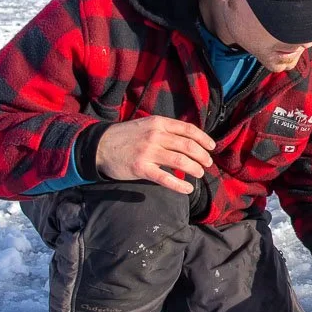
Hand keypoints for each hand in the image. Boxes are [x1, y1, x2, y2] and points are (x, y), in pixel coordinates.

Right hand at [94, 115, 215, 193]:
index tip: (212, 147)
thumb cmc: (125, 136)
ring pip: (180, 161)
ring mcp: (148, 152)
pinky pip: (166, 178)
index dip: (203, 139)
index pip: (188, 129)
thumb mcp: (146, 125)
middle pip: (188, 146)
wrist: (99, 146)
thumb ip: (165, 130)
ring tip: (199, 174)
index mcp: (159, 123)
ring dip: (195, 169)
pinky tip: (187, 188)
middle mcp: (155, 136)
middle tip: (207, 163)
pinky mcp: (141, 168)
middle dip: (202, 156)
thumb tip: (187, 140)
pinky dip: (180, 185)